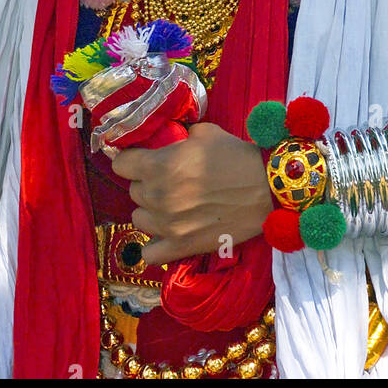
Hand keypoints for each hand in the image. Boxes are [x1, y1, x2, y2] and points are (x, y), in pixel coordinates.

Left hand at [110, 122, 271, 264]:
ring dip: (150, 211)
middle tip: (166, 180)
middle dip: (146, 183)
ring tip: (169, 206)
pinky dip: (154, 245)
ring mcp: (167, 225)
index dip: (130, 160)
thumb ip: (181, 137)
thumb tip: (175, 140)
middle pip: (133, 191)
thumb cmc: (236, 156)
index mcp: (159, 165)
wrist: (266, 189)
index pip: (121, 164)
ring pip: (138, 219)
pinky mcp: (181, 247)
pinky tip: (166, 234)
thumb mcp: (206, 133)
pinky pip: (150, 254)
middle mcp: (157, 195)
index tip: (138, 160)